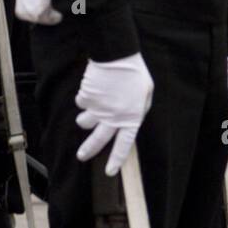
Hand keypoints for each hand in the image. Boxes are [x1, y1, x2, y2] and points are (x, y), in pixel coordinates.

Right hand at [75, 53, 153, 175]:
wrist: (117, 56)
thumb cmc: (134, 73)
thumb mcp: (146, 93)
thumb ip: (139, 109)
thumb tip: (130, 119)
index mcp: (131, 118)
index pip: (123, 145)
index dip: (116, 159)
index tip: (109, 171)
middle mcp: (113, 118)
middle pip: (98, 140)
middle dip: (88, 150)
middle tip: (81, 156)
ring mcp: (98, 109)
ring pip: (84, 122)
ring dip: (84, 119)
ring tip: (91, 109)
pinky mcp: (86, 99)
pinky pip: (81, 103)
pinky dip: (85, 98)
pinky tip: (93, 87)